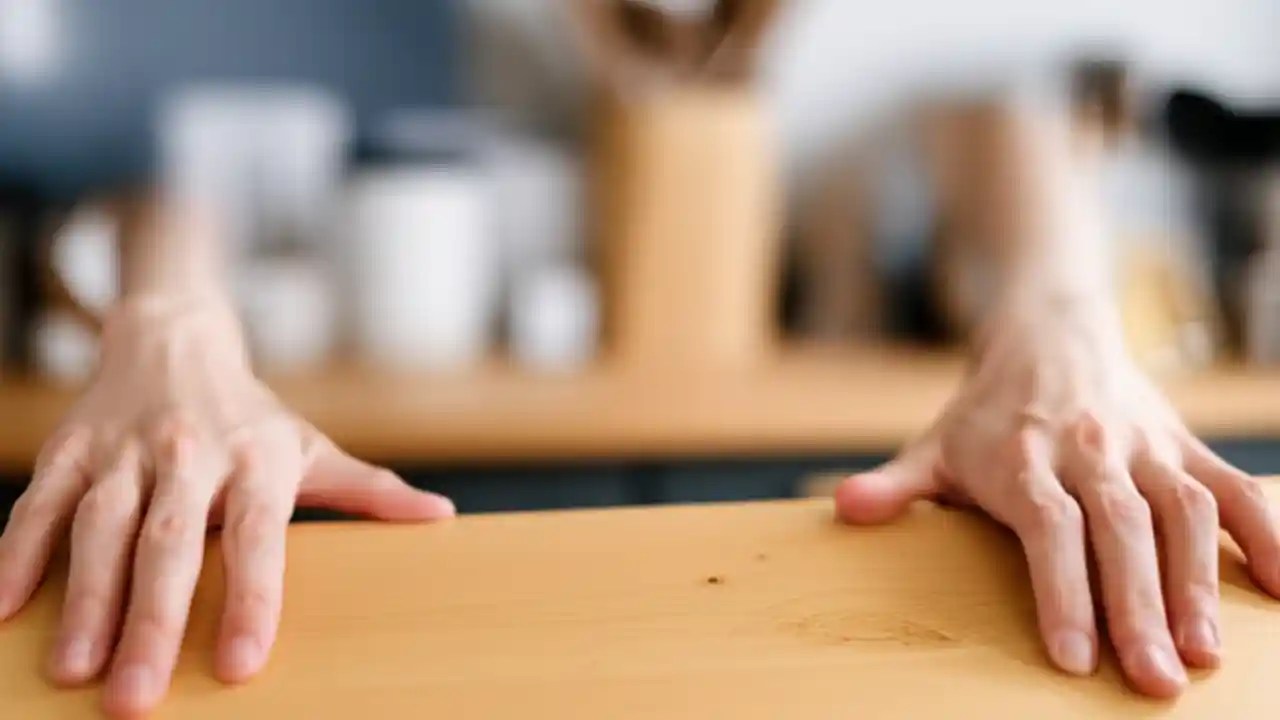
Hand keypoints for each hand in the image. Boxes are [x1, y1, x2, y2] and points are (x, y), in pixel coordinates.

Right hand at [0, 298, 454, 716]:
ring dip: (83, 600)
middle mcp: (188, 454)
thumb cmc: (250, 416)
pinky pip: (38, 505)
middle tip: (136, 698)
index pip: (257, 537)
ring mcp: (123, 450)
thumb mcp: (310, 446)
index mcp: (256, 460)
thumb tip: (440, 517)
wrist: (175, 338)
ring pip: (98, 527)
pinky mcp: (70, 449)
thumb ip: (366, 490)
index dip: (253, 598)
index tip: (243, 665)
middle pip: (168, 544)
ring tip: (72, 670)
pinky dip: (17, 554)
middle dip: (152, 622)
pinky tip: (3, 610)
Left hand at [834, 302, 1279, 697]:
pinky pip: (1237, 485)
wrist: (1048, 331)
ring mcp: (1144, 444)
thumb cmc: (987, 411)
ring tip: (1207, 655)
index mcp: (1023, 456)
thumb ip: (897, 484)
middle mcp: (1088, 448)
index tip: (1073, 659)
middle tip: (1155, 682)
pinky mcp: (1185, 442)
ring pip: (1184, 511)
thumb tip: (844, 509)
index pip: (1049, 528)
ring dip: (1199, 584)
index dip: (1064, 591)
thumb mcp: (933, 443)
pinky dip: (1268, 532)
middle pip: (1120, 529)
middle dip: (1139, 607)